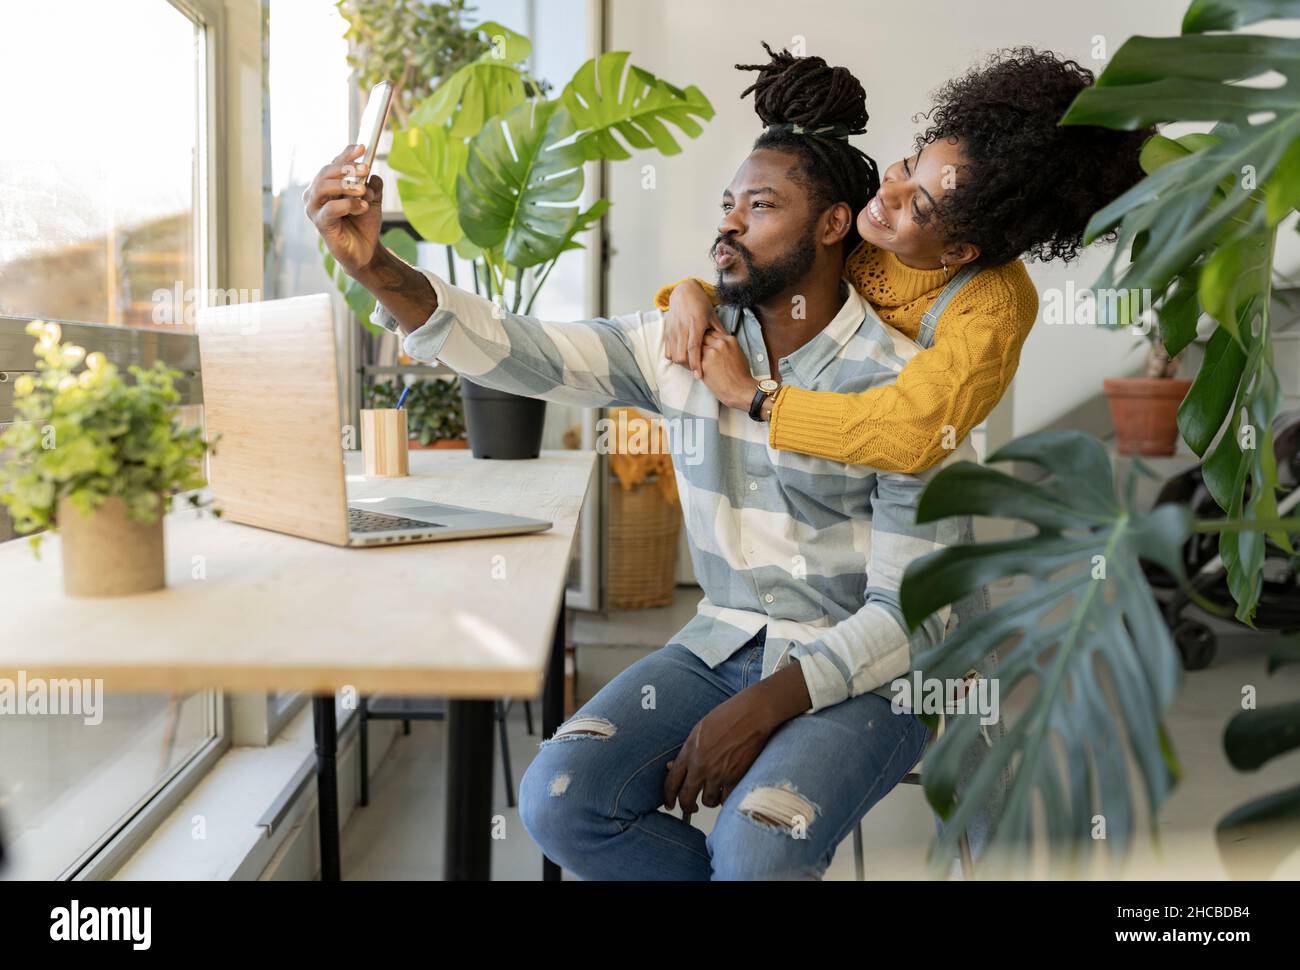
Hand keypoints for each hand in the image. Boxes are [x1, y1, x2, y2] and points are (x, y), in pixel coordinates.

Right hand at [304, 144, 383, 278]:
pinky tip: (362, 207)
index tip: (362, 147)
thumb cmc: (364, 223)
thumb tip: (372, 174)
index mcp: (326, 185)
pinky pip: (330, 208)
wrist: (366, 251)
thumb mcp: (372, 199)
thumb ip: (372, 185)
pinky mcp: (320, 224)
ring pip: (323, 187)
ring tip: (363, 190)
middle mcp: (315, 194)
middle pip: (325, 172)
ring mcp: (314, 209)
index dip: (346, 154)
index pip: (334, 163)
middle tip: (365, 169)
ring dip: (345, 185)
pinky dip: (348, 205)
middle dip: (346, 167)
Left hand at [663, 688, 777, 821]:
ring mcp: (717, 773)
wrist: (752, 714)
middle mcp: (700, 765)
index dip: (668, 796)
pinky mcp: (735, 778)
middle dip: (686, 807)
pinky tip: (728, 792)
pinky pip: (726, 799)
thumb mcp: (700, 729)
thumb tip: (672, 766)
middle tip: (691, 808)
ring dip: (710, 800)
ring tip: (715, 794)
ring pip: (707, 801)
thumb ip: (687, 750)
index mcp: (689, 751)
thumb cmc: (728, 716)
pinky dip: (727, 798)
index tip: (670, 803)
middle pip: (686, 797)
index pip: (671, 781)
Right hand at [664, 279, 724, 376]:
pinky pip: (667, 350)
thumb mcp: (713, 316)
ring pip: (673, 354)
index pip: (693, 348)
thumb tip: (728, 346)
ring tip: (690, 364)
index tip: (698, 375)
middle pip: (681, 355)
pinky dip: (674, 357)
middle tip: (696, 370)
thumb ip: (719, 331)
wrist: (684, 292)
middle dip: (688, 366)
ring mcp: (673, 329)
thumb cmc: (700, 304)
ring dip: (681, 363)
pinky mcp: (667, 331)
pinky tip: (682, 357)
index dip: (695, 363)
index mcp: (695, 324)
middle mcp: (682, 327)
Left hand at [699, 329, 760, 411]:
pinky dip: (691, 362)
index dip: (707, 340)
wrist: (741, 390)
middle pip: (703, 337)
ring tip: (694, 359)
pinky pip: (692, 359)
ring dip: (693, 353)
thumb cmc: (741, 376)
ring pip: (696, 347)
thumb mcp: (738, 354)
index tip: (705, 345)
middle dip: (699, 344)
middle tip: (697, 352)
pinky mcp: (704, 362)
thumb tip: (717, 345)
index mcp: (729, 340)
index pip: (712, 332)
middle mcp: (721, 343)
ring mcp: (712, 352)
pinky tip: (692, 366)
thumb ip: (727, 347)